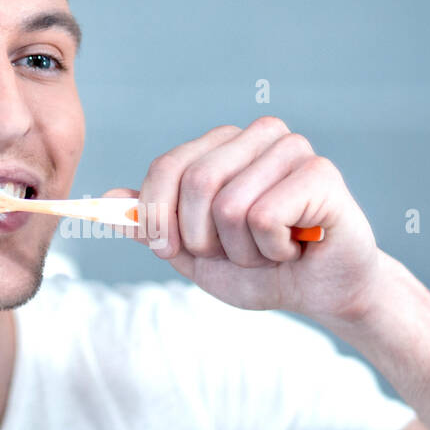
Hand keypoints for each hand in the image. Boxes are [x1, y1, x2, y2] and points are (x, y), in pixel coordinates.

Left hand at [105, 116, 382, 321]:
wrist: (321, 293)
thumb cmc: (261, 267)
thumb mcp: (193, 254)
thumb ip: (152, 226)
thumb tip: (108, 200)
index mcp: (223, 145)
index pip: (166, 168)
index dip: (158, 217)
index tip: (173, 249)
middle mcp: (257, 135)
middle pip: (195, 183)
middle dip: (204, 239)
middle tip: (236, 252)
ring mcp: (291, 149)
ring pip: (229, 206)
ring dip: (243, 251)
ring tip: (271, 249)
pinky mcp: (320, 173)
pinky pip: (265, 217)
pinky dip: (272, 250)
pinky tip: (295, 246)